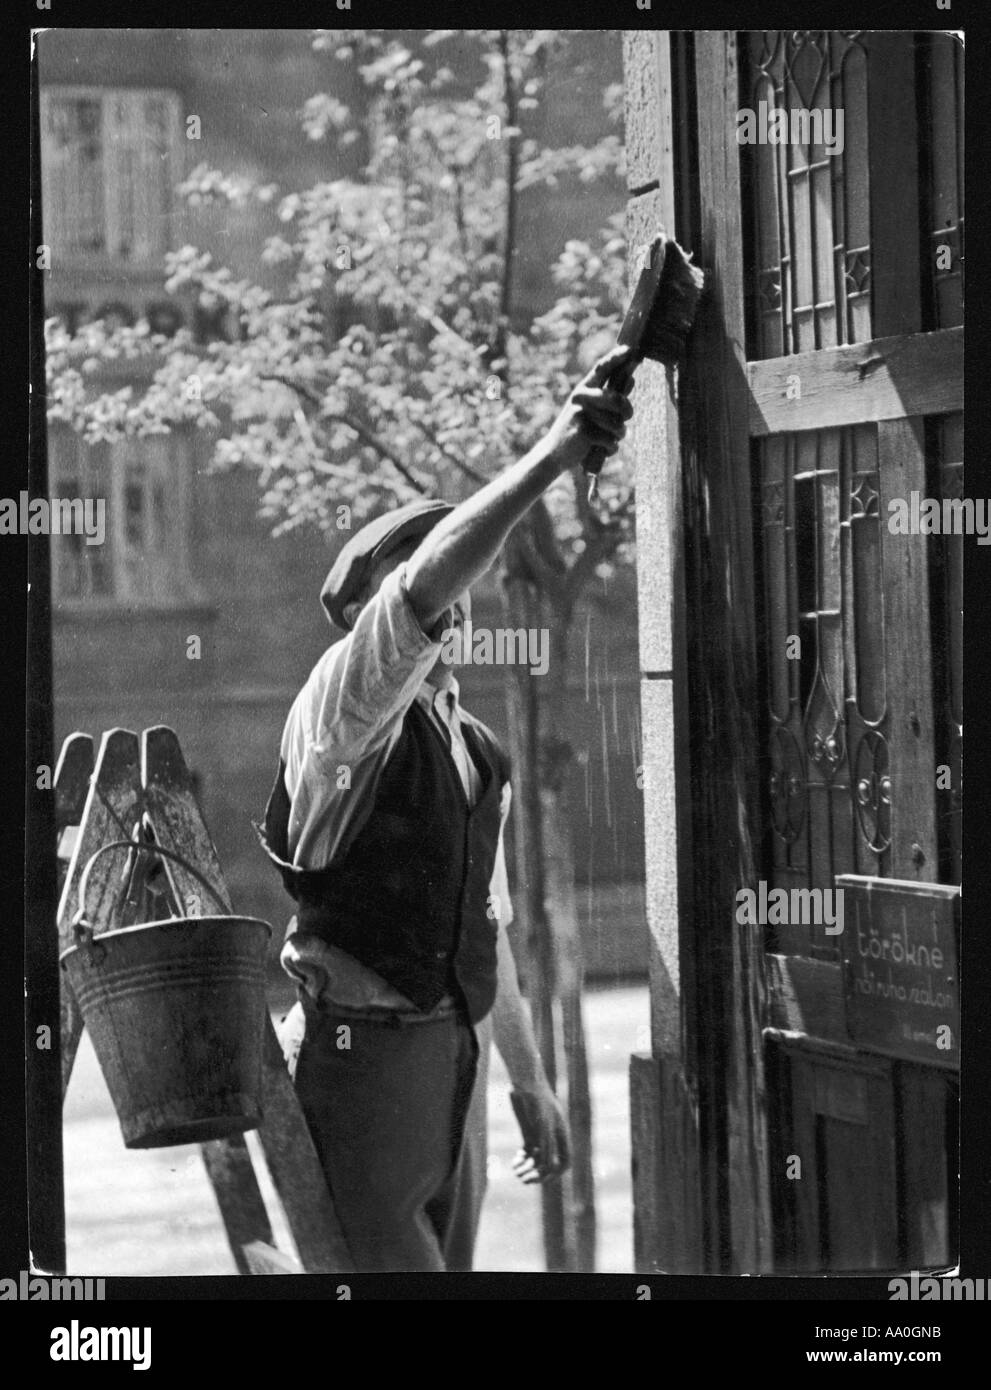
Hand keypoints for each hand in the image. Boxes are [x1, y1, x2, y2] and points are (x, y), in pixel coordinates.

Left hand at [510, 1086, 571, 1183]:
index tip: (541, 1177)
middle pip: (550, 1164)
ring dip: (527, 1169)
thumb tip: (549, 1168)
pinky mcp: (529, 1132)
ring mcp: (540, 1135)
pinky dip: (521, 1160)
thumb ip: (546, 1145)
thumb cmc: (536, 1100)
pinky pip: (527, 1153)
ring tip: (517, 1172)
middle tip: (525, 1180)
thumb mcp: (542, 1124)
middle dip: (539, 1174)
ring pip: (536, 1160)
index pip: (565, 1161)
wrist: (525, 1082)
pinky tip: (515, 1163)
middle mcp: (552, 1137)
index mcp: (561, 1135)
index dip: (556, 1173)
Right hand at [542, 345, 635, 472]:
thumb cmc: (577, 430)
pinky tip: (603, 449)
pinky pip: (610, 440)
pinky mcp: (584, 432)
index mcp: (583, 389)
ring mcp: (581, 414)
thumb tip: (632, 379)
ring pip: (617, 424)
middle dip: (627, 410)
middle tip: (627, 417)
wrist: (554, 452)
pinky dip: (611, 448)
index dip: (616, 358)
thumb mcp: (590, 409)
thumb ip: (610, 396)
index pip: (601, 368)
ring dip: (619, 434)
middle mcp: (581, 398)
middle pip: (617, 399)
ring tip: (610, 438)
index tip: (630, 350)